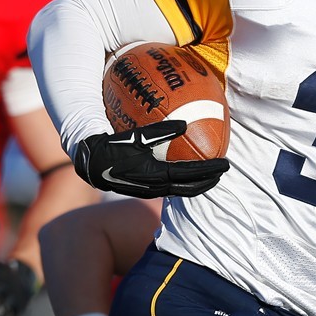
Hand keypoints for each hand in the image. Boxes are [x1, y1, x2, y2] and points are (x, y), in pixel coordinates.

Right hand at [74, 122, 228, 198]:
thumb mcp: (136, 135)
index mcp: (154, 174)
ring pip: (180, 190)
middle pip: (189, 188)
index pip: (189, 174)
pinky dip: (184, 182)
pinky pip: (170, 187)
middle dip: (208, 180)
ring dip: (197, 184)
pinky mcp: (144, 189)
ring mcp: (149, 190)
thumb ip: (160, 131)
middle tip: (224, 170)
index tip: (225, 164)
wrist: (90, 162)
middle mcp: (154, 186)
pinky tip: (188, 172)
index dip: (208, 170)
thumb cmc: (112, 145)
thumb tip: (184, 124)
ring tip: (211, 174)